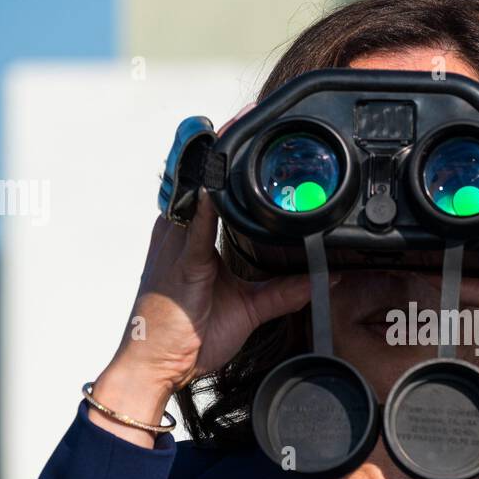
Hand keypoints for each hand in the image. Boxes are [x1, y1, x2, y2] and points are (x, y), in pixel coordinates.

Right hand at [91, 103, 316, 446]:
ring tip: (236, 123)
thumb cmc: (190, 337)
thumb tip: (324, 278)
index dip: (227, 155)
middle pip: (200, 176)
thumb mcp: (249, 309)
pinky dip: (208, 201)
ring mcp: (176, 245)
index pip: (211, 185)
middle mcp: (180, 232)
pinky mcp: (180, 264)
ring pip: (196, 189)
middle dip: (222, 142)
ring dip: (215, 158)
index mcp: (192, 236)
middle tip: (251, 110)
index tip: (251, 125)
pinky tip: (219, 181)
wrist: (155, 368)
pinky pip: (194, 225)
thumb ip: (285, 291)